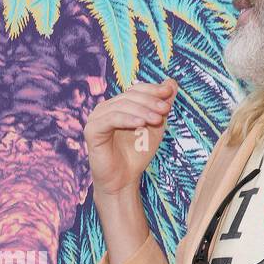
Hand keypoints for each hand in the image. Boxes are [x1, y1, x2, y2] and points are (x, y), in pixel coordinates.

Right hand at [83, 78, 176, 196]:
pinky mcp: (92, 130)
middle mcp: (105, 109)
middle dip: (150, 101)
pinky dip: (127, 119)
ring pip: (121, 106)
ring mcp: (96, 118)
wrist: (123, 180)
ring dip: (142, 111)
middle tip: (166, 109)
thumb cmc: (136, 155)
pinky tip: (140, 124)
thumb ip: (161, 105)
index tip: (169, 94)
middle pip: (129, 96)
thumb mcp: (155, 127)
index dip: (152, 90)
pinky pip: (111, 119)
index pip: (135, 90)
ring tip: (157, 120)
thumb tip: (172, 82)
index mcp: (118, 105)